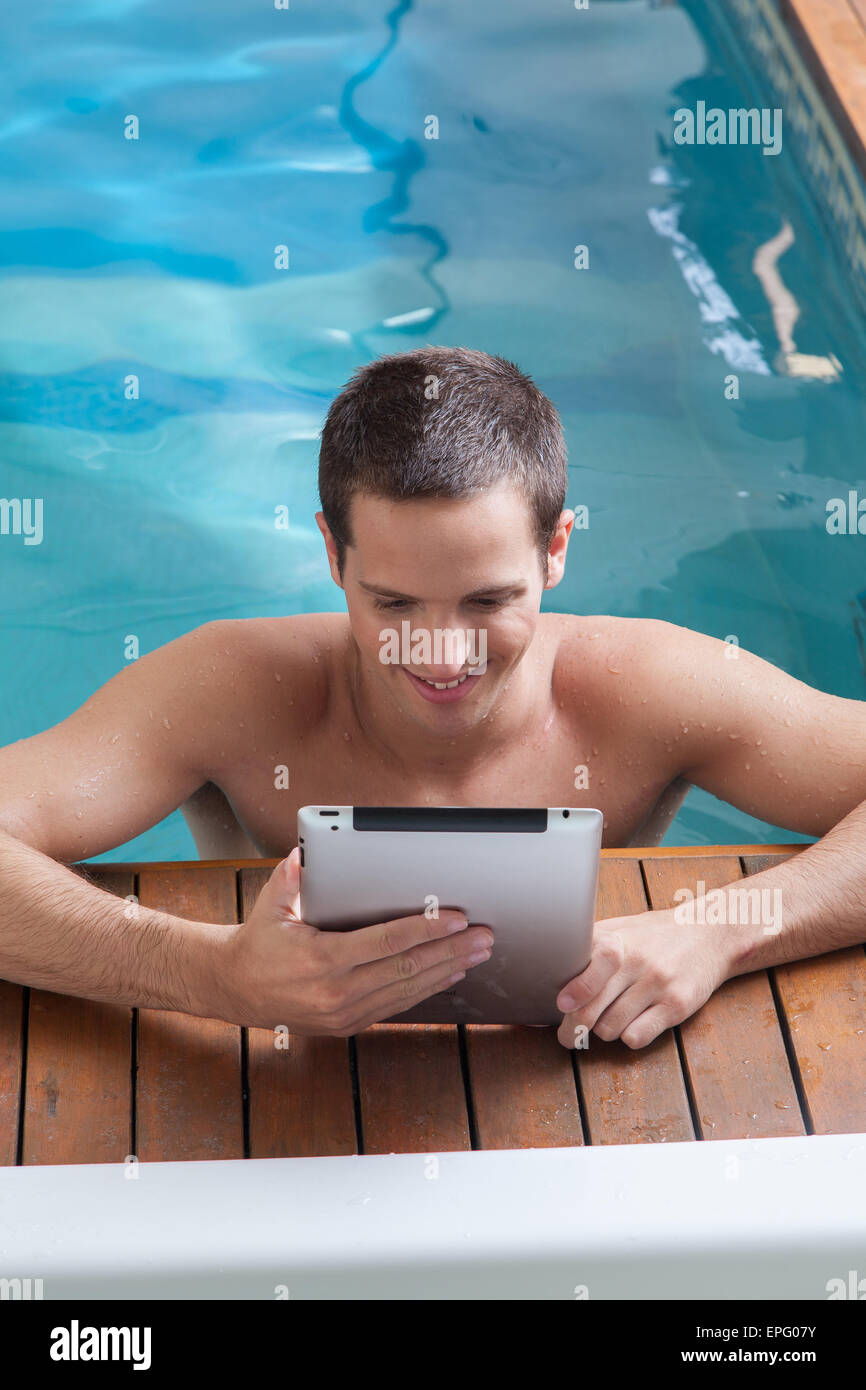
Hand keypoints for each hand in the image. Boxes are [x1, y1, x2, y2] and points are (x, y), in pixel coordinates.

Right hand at [212, 848, 493, 1033]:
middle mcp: (337, 991)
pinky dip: (427, 989)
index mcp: (322, 959)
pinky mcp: (349, 1024)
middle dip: (451, 951)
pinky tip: (450, 975)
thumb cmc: (258, 941)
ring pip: (408, 991)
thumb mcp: (270, 904)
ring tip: (477, 953)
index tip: (456, 917)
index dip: (425, 929)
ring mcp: (344, 1013)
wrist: (234, 989)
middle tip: (483, 936)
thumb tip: (305, 851)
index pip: (386, 942)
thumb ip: (292, 878)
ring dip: (448, 971)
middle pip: (407, 969)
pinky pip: (397, 1005)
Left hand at [555, 908, 731, 1049]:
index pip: (588, 970)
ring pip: (611, 1028)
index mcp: (617, 940)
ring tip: (604, 1024)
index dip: (572, 993)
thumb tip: (546, 973)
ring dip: (602, 1032)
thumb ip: (589, 948)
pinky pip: (638, 1037)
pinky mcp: (677, 1005)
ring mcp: (658, 984)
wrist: (709, 933)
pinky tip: (631, 1026)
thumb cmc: (654, 935)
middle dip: (573, 1029)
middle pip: (592, 1009)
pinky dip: (628, 1037)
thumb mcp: (621, 928)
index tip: (561, 1006)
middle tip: (567, 1036)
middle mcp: (637, 961)